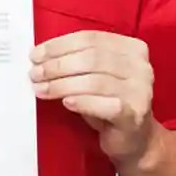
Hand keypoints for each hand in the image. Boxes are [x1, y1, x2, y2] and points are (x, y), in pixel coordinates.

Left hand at [29, 30, 156, 163]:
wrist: (134, 137)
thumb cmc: (107, 99)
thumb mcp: (92, 73)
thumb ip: (74, 59)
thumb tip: (38, 56)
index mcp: (131, 48)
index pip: (89, 39)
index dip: (58, 46)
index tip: (35, 55)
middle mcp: (141, 67)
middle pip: (91, 59)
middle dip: (56, 66)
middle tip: (34, 74)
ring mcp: (141, 92)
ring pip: (94, 82)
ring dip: (61, 85)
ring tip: (41, 89)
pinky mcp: (135, 116)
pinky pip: (105, 106)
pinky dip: (82, 102)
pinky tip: (66, 103)